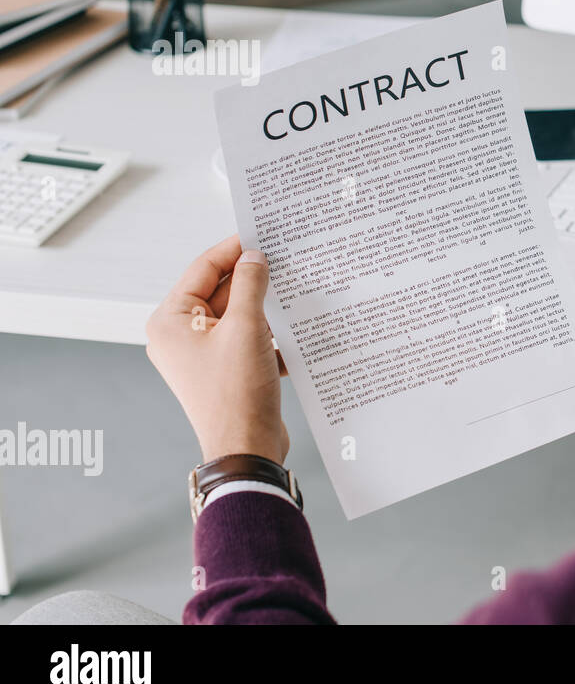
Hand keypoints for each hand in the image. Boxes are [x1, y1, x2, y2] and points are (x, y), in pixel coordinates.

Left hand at [146, 234, 288, 464]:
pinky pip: (247, 339)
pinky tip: (295, 330)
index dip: (233, 249)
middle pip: (220, 291)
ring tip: (295, 291)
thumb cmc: (235, 394)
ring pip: (238, 316)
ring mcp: (202, 356)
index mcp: (170, 322)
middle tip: (285, 260)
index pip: (202, 269)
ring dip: (265, 307)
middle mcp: (180, 337)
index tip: (260, 234)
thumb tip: (254, 257)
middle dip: (253, 279)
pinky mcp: (225, 371)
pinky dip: (269, 334)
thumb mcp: (246, 328)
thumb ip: (250, 285)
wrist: (246, 449)